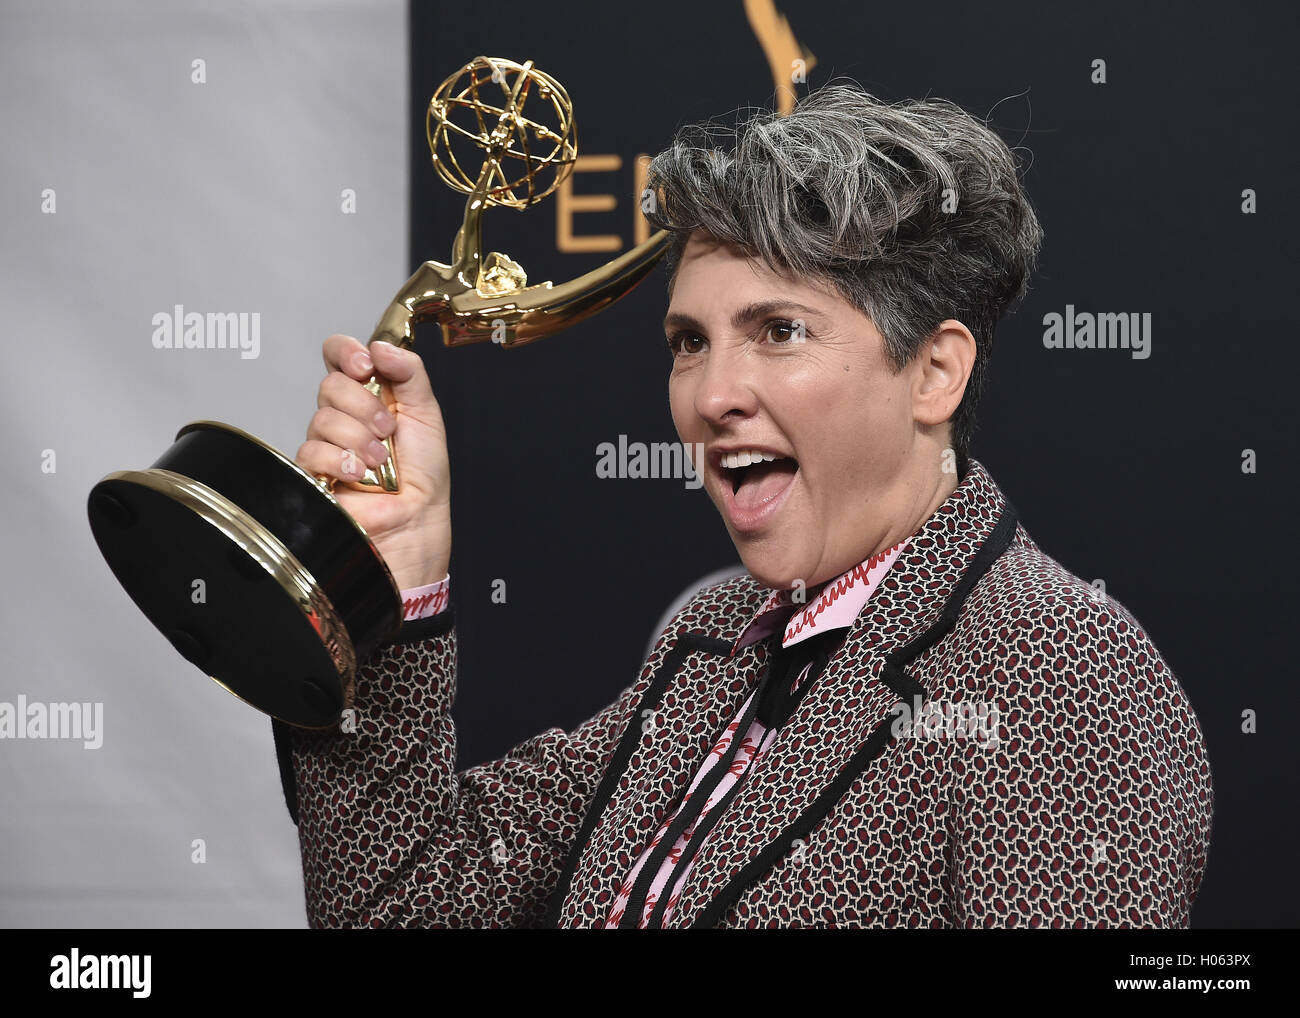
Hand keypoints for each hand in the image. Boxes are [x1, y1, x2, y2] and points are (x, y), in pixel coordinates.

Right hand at [295, 334, 450, 590]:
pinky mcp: (315, 470)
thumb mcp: (426, 412)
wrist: (416, 517)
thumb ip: (409, 372)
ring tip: (380, 459)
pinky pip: (312, 450)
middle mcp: (346, 414)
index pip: (339, 355)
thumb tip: (381, 346)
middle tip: (388, 428)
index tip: (365, 364)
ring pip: (322, 418)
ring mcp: (329, 442)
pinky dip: (339, 459)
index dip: (345, 352)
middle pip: (330, 385)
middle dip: (363, 405)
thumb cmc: (423, 474)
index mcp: (371, 393)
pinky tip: (358, 473)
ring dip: (358, 438)